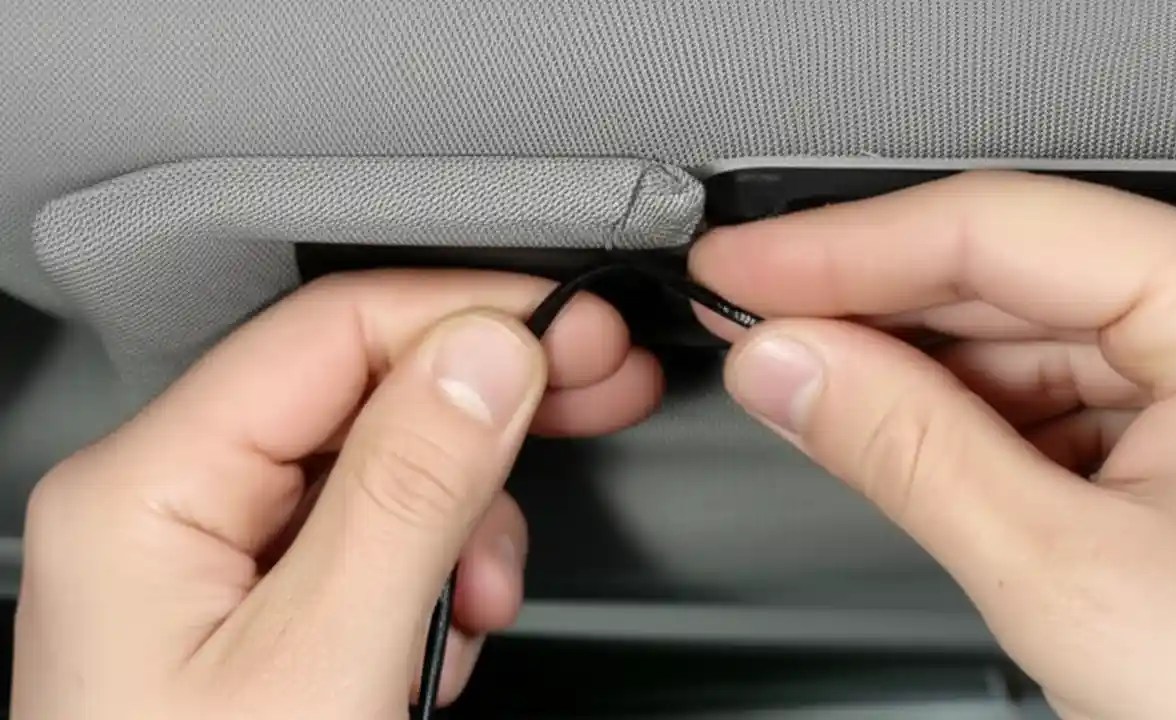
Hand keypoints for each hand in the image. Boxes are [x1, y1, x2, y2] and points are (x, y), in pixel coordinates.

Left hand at [12, 270, 661, 718]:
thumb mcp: (326, 663)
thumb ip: (410, 490)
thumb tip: (489, 352)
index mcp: (147, 489)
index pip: (331, 330)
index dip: (470, 315)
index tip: (579, 335)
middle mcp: (168, 500)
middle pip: (360, 385)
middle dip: (488, 400)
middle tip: (599, 388)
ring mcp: (211, 553)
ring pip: (383, 464)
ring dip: (464, 522)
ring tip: (477, 606)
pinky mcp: (255, 601)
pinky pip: (374, 536)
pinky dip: (436, 576)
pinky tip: (440, 636)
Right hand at [691, 172, 1175, 719]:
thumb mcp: (1069, 580)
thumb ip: (910, 454)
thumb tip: (790, 365)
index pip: (1004, 230)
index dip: (846, 245)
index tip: (745, 262)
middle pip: (1013, 271)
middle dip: (867, 304)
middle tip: (753, 322)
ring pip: (1030, 329)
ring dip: (910, 363)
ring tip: (811, 383)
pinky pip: (1062, 385)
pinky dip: (970, 409)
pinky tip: (900, 425)